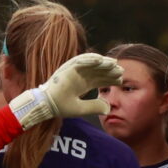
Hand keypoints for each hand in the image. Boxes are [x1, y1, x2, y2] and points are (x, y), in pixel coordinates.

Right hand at [9, 53, 124, 126]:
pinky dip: (89, 59)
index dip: (110, 79)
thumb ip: (94, 107)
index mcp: (82, 84)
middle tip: (121, 71)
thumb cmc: (61, 106)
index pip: (99, 79)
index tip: (121, 80)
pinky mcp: (67, 68)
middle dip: (109, 70)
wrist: (46, 105)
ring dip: (102, 62)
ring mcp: (73, 71)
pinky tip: (100, 60)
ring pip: (91, 64)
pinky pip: (79, 60)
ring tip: (113, 63)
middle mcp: (79, 76)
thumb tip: (108, 108)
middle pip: (97, 70)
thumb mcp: (81, 109)